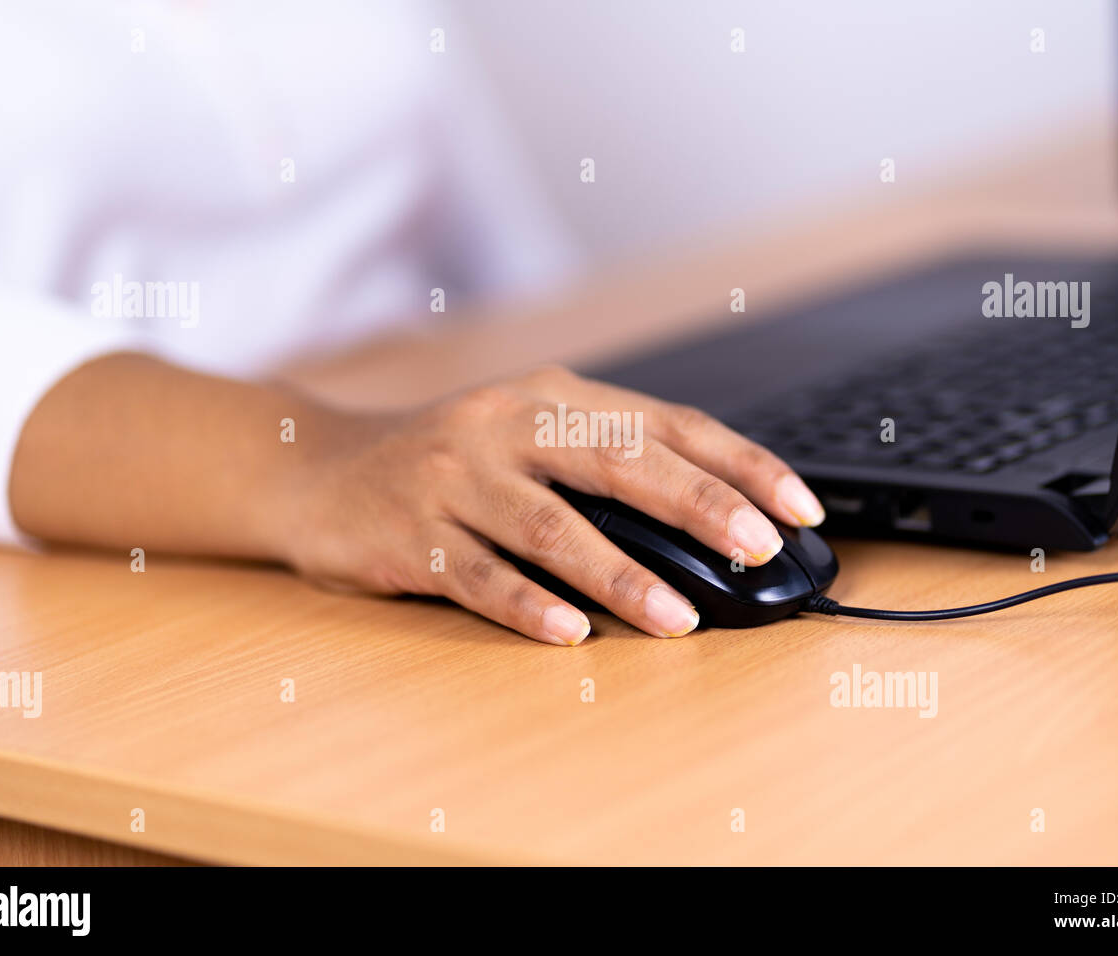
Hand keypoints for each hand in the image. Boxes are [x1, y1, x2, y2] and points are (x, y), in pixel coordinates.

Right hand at [287, 365, 824, 644]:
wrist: (320, 469)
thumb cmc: (450, 462)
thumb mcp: (528, 435)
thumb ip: (604, 463)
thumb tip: (715, 523)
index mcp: (554, 396)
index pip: (668, 423)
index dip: (740, 464)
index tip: (798, 507)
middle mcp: (507, 424)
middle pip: (619, 462)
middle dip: (698, 506)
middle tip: (755, 549)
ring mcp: (455, 475)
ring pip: (551, 525)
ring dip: (620, 574)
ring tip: (676, 616)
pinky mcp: (409, 531)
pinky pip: (477, 573)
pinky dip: (527, 604)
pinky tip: (569, 633)